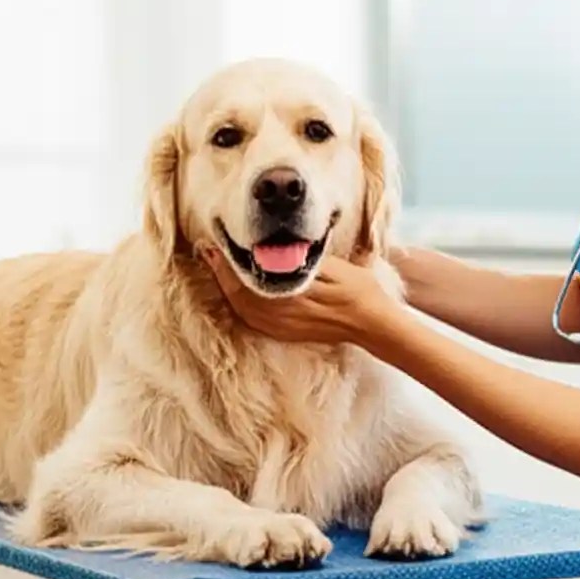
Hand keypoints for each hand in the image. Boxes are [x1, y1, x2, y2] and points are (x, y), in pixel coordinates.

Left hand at [200, 245, 399, 345]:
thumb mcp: (335, 267)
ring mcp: (282, 328)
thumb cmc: (359, 290)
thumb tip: (274, 250)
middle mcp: (283, 316)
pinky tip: (234, 291)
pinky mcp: (284, 333)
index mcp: (293, 296)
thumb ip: (302, 262)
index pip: (249, 279)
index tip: (214, 245)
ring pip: (242, 309)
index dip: (228, 263)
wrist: (372, 323)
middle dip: (220, 273)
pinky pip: (252, 319)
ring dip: (226, 288)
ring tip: (216, 266)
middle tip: (207, 252)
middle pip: (239, 296)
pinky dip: (239, 303)